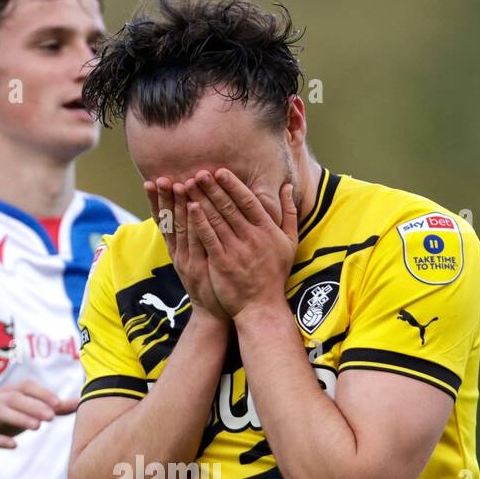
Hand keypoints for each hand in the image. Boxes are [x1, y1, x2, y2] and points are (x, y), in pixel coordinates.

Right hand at [0, 378, 78, 457]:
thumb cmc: (3, 422)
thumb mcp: (27, 414)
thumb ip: (53, 409)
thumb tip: (80, 403)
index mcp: (8, 393)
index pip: (26, 386)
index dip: (42, 393)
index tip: (59, 403)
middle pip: (14, 398)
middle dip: (33, 405)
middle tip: (52, 417)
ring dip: (19, 417)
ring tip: (37, 427)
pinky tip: (14, 446)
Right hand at [143, 176, 229, 323]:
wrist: (213, 315)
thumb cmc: (210, 285)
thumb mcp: (197, 261)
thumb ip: (193, 241)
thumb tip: (191, 215)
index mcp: (176, 251)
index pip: (163, 222)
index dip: (156, 202)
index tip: (151, 182)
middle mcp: (178, 254)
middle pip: (168, 222)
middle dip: (164, 199)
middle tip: (161, 178)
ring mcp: (188, 261)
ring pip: (180, 229)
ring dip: (177, 206)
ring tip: (176, 184)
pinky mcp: (199, 268)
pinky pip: (196, 241)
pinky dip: (194, 223)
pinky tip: (193, 207)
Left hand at [183, 169, 297, 319]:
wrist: (262, 307)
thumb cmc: (275, 274)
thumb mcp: (290, 242)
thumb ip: (289, 213)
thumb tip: (286, 187)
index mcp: (267, 230)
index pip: (248, 201)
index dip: (233, 185)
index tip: (220, 171)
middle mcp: (252, 237)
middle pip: (229, 207)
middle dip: (213, 188)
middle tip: (199, 172)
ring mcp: (236, 250)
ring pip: (217, 219)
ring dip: (202, 200)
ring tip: (189, 185)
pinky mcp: (222, 263)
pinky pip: (209, 238)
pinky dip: (199, 222)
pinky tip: (189, 209)